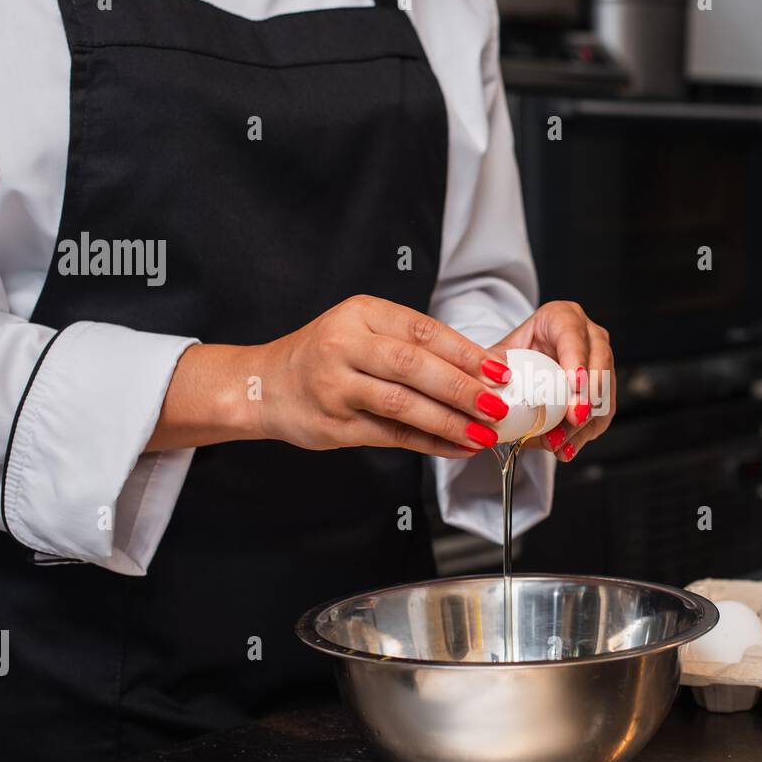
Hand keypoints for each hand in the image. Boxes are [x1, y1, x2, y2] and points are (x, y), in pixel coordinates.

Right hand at [147, 295, 515, 457]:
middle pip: (414, 365)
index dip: (466, 352)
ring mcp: (336, 386)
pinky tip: (457, 446)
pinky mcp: (334, 424)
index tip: (499, 370)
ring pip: (403, 404)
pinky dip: (429, 442)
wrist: (262, 385)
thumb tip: (478, 370)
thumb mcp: (361, 331)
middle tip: (497, 404)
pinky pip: (391, 435)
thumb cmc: (323, 356)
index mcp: (361, 314)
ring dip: (450, 421)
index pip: (423, 331)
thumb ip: (410, 345)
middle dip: (463, 388)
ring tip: (484, 432)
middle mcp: (345, 345)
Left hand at [487, 301, 615, 461]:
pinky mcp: (603, 390)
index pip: (573, 333)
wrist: (524, 368)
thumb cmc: (514, 356)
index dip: (576, 357)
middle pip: (598, 362)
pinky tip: (566, 448)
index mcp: (562, 317)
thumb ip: (490, 367)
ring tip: (559, 442)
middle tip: (573, 418)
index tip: (574, 383)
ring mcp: (600, 363)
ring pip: (604, 392)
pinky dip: (584, 435)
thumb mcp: (499, 356)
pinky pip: (602, 414)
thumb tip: (485, 384)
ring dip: (584, 422)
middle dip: (587, 394)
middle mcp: (588, 336)